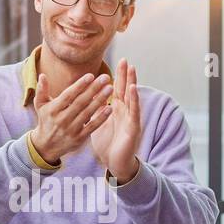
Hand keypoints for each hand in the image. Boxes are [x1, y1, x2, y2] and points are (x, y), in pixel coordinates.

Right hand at [29, 71, 113, 163]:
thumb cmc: (46, 120)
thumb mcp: (40, 105)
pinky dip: (101, 118)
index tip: (91, 75)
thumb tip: (42, 75)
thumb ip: (42, 90)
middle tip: (106, 77)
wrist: (46, 145)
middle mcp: (62, 119)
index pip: (68, 95)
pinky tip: (109, 108)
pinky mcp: (79, 138)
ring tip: (109, 89)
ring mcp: (71, 129)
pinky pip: (92, 127)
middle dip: (94, 89)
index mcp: (53, 109)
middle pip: (80, 102)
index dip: (79, 85)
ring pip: (88, 113)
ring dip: (100, 100)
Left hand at [89, 58, 141, 182]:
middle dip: (126, 75)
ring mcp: (131, 119)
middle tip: (126, 60)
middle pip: (126, 90)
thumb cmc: (108, 145)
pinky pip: (134, 111)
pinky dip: (134, 99)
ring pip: (132, 97)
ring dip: (132, 82)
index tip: (119, 62)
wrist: (115, 163)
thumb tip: (88, 99)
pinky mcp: (133, 127)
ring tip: (132, 69)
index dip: (118, 76)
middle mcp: (126, 112)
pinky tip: (133, 89)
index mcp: (117, 111)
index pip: (117, 90)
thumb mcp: (99, 124)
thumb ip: (96, 111)